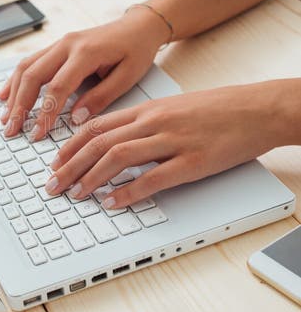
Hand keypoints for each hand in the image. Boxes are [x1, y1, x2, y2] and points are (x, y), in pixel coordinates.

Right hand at [0, 7, 168, 139]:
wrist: (138, 26)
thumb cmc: (136, 50)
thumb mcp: (127, 77)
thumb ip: (100, 97)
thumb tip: (75, 118)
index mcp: (85, 52)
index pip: (57, 87)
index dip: (45, 113)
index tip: (37, 133)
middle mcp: (67, 44)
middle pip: (33, 76)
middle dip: (20, 106)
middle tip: (12, 130)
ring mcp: (59, 43)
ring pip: (26, 67)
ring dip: (13, 94)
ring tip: (6, 118)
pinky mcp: (57, 46)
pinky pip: (30, 62)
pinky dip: (15, 80)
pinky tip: (4, 95)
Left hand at [45, 83, 287, 207]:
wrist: (258, 109)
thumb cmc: (218, 110)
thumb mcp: (174, 108)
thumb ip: (144, 123)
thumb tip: (114, 142)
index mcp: (148, 109)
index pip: (96, 125)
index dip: (70, 146)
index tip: (54, 162)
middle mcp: (154, 122)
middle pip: (99, 142)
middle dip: (70, 165)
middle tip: (53, 185)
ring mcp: (173, 141)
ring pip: (118, 157)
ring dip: (90, 177)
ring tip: (75, 195)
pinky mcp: (193, 162)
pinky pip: (152, 178)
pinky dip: (128, 192)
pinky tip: (113, 202)